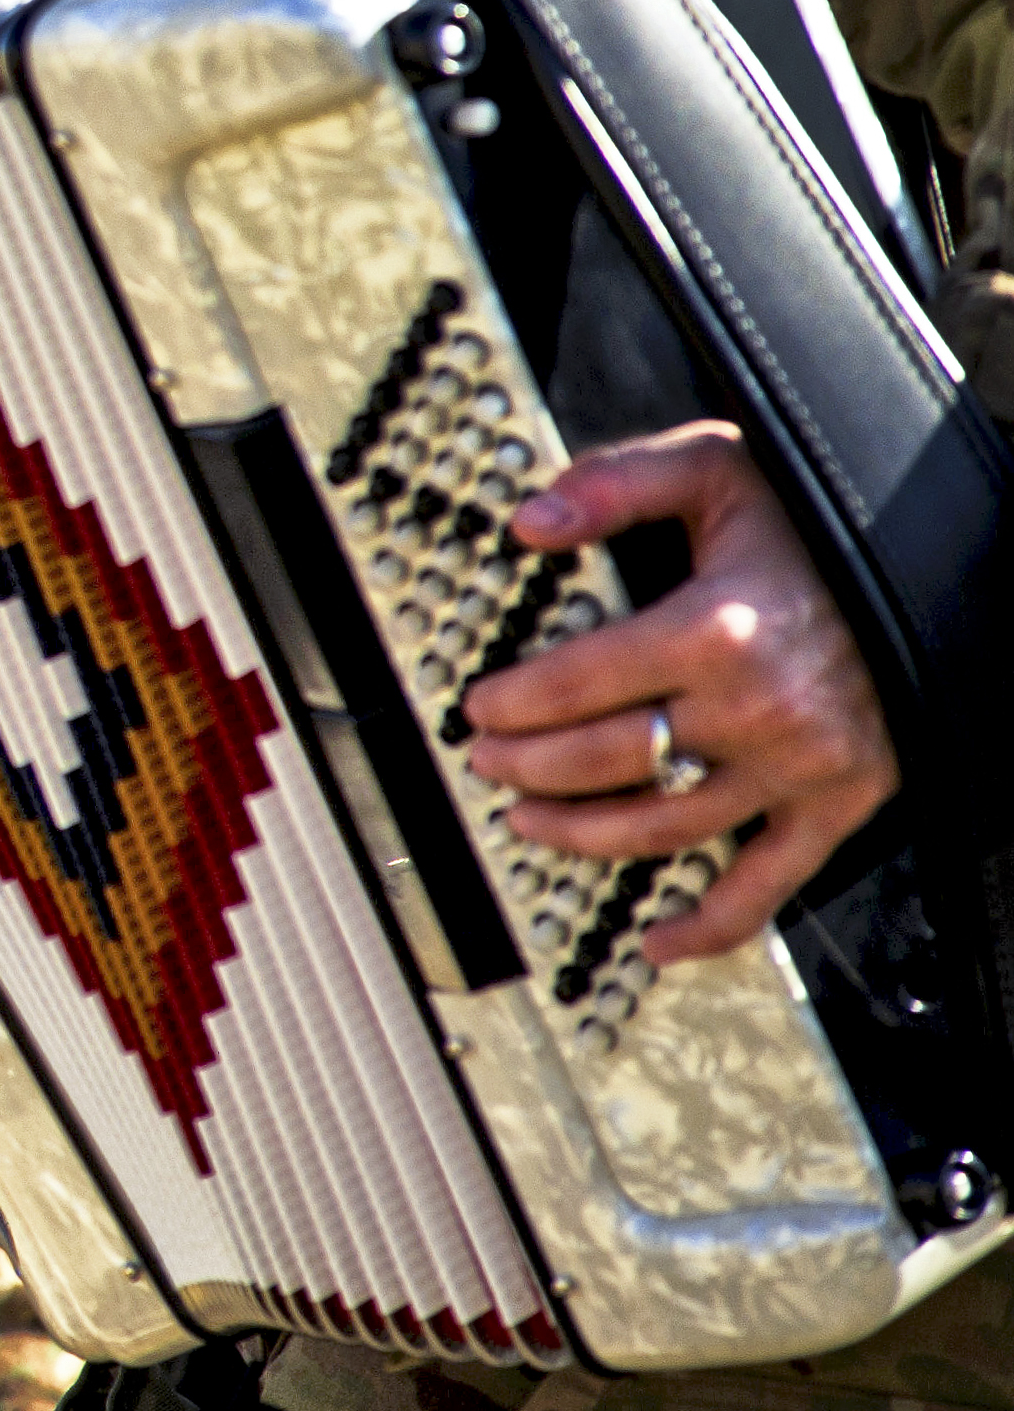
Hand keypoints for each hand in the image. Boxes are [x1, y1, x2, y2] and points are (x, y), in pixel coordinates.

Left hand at [460, 423, 896, 961]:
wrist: (932, 568)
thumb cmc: (814, 525)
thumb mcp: (715, 470)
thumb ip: (616, 483)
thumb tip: (529, 520)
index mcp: (716, 628)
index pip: (578, 684)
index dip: (512, 703)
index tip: (478, 709)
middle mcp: (757, 707)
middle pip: (607, 759)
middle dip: (528, 767)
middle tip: (486, 762)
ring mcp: (799, 765)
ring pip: (663, 825)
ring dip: (583, 835)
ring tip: (528, 821)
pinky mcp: (839, 804)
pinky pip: (768, 884)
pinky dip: (709, 925)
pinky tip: (653, 939)